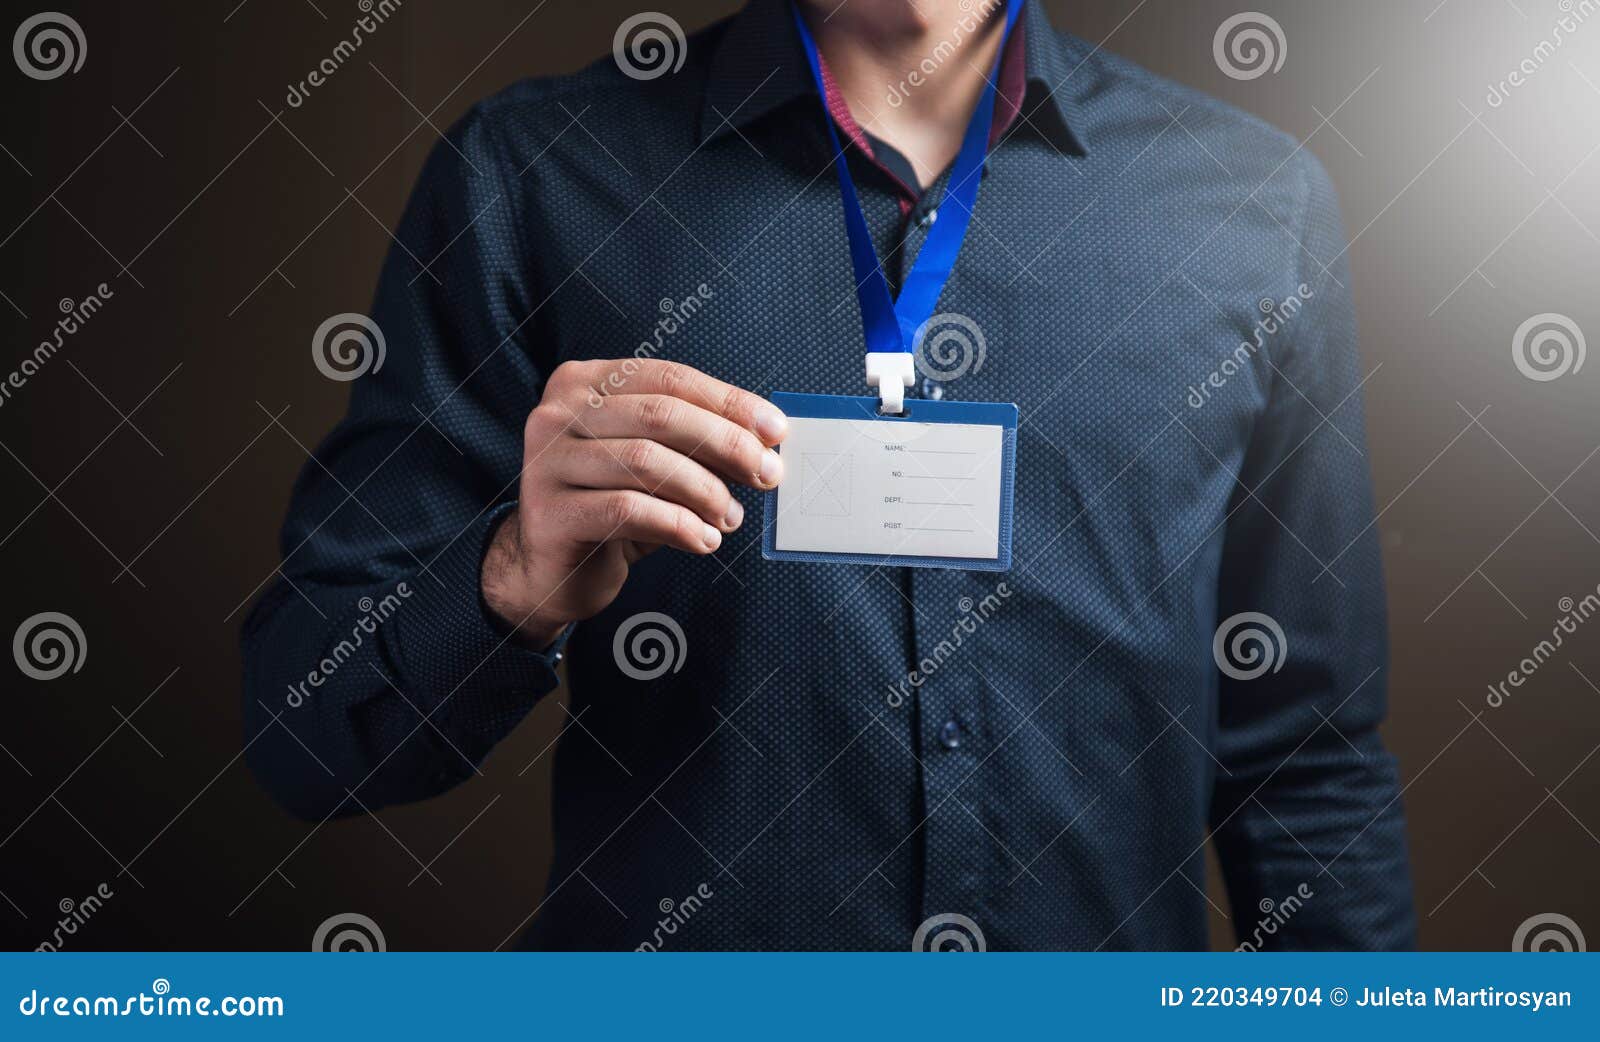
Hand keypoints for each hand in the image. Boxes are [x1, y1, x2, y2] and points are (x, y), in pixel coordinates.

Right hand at [482, 359, 786, 647]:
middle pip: (660, 415)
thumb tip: (765, 441)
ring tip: (731, 517)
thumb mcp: (655, 464)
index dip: (729, 402)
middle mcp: (558, 413)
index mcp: (585, 383)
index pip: (670, 379)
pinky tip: (703, 540)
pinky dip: (678, 525)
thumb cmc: (612, 507)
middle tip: (767, 475)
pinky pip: (628, 510)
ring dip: (705, 490)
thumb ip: (696, 443)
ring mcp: (548, 461)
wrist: (551, 570)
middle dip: (726, 443)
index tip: (776, 432)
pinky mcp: (551, 512)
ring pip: (646, 462)